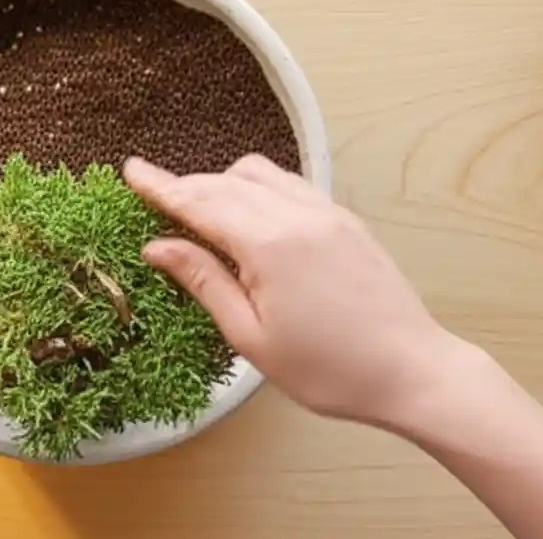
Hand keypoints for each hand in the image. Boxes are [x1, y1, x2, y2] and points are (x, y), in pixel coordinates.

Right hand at [124, 155, 462, 425]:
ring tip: (201, 212)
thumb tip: (158, 246)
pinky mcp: (346, 220)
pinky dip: (258, 190)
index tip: (130, 170)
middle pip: (225, 184)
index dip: (161, 187)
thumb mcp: (252, 337)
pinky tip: (250, 217)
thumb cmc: (329, 370)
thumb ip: (204, 282)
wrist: (412, 371)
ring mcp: (327, 212)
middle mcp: (298, 215)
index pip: (200, 202)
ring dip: (223, 184)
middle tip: (154, 196)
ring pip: (260, 174)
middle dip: (186, 186)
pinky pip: (290, 185)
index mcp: (269, 245)